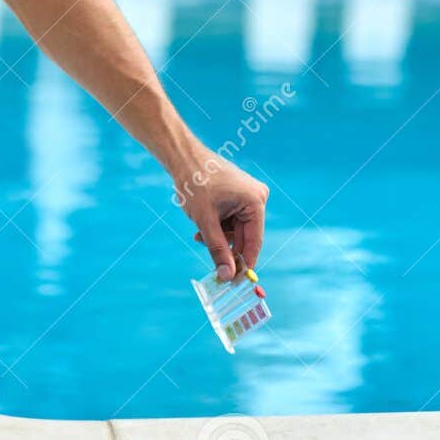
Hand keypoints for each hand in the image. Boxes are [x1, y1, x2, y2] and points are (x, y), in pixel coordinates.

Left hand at [179, 155, 267, 279]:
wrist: (183, 157)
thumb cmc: (195, 183)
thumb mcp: (205, 222)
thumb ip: (217, 250)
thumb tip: (227, 276)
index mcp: (255, 201)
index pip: (254, 241)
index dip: (244, 263)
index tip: (235, 282)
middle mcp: (256, 197)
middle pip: (244, 236)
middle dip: (225, 248)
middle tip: (212, 266)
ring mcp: (248, 195)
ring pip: (235, 229)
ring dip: (218, 237)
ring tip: (198, 236)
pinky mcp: (238, 195)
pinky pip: (231, 219)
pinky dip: (217, 226)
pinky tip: (201, 228)